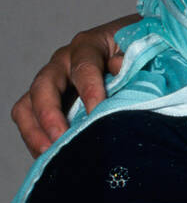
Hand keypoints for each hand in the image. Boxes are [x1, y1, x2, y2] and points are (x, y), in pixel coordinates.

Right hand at [11, 13, 138, 157]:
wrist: (141, 49)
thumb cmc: (142, 51)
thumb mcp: (143, 49)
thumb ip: (133, 58)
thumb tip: (118, 66)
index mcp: (89, 45)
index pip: (84, 67)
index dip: (89, 89)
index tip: (97, 111)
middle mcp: (64, 62)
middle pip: (44, 86)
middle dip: (50, 114)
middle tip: (62, 137)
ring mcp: (53, 82)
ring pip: (28, 105)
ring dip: (35, 131)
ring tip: (49, 153)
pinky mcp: (48, 101)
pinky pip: (29, 119)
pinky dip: (35, 138)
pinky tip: (50, 156)